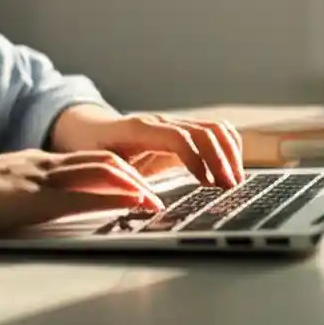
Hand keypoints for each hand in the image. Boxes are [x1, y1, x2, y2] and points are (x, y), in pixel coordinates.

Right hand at [0, 149, 166, 237]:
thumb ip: (18, 195)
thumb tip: (27, 208)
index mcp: (34, 163)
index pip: (85, 160)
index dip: (116, 170)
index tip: (136, 182)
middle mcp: (44, 163)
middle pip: (103, 160)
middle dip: (134, 174)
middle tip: (156, 189)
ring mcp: (42, 176)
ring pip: (101, 170)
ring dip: (133, 183)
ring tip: (153, 199)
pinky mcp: (37, 196)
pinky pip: (85, 193)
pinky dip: (114, 196)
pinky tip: (132, 203)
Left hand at [50, 105, 245, 188]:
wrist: (89, 130)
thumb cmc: (93, 150)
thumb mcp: (101, 167)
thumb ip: (122, 181)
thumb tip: (150, 202)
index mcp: (140, 129)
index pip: (180, 137)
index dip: (198, 159)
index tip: (208, 184)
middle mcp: (161, 122)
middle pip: (204, 131)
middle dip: (222, 159)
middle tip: (230, 188)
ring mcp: (174, 124)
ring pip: (215, 128)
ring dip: (230, 153)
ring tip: (234, 182)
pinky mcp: (183, 132)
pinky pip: (214, 132)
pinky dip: (228, 148)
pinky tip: (229, 170)